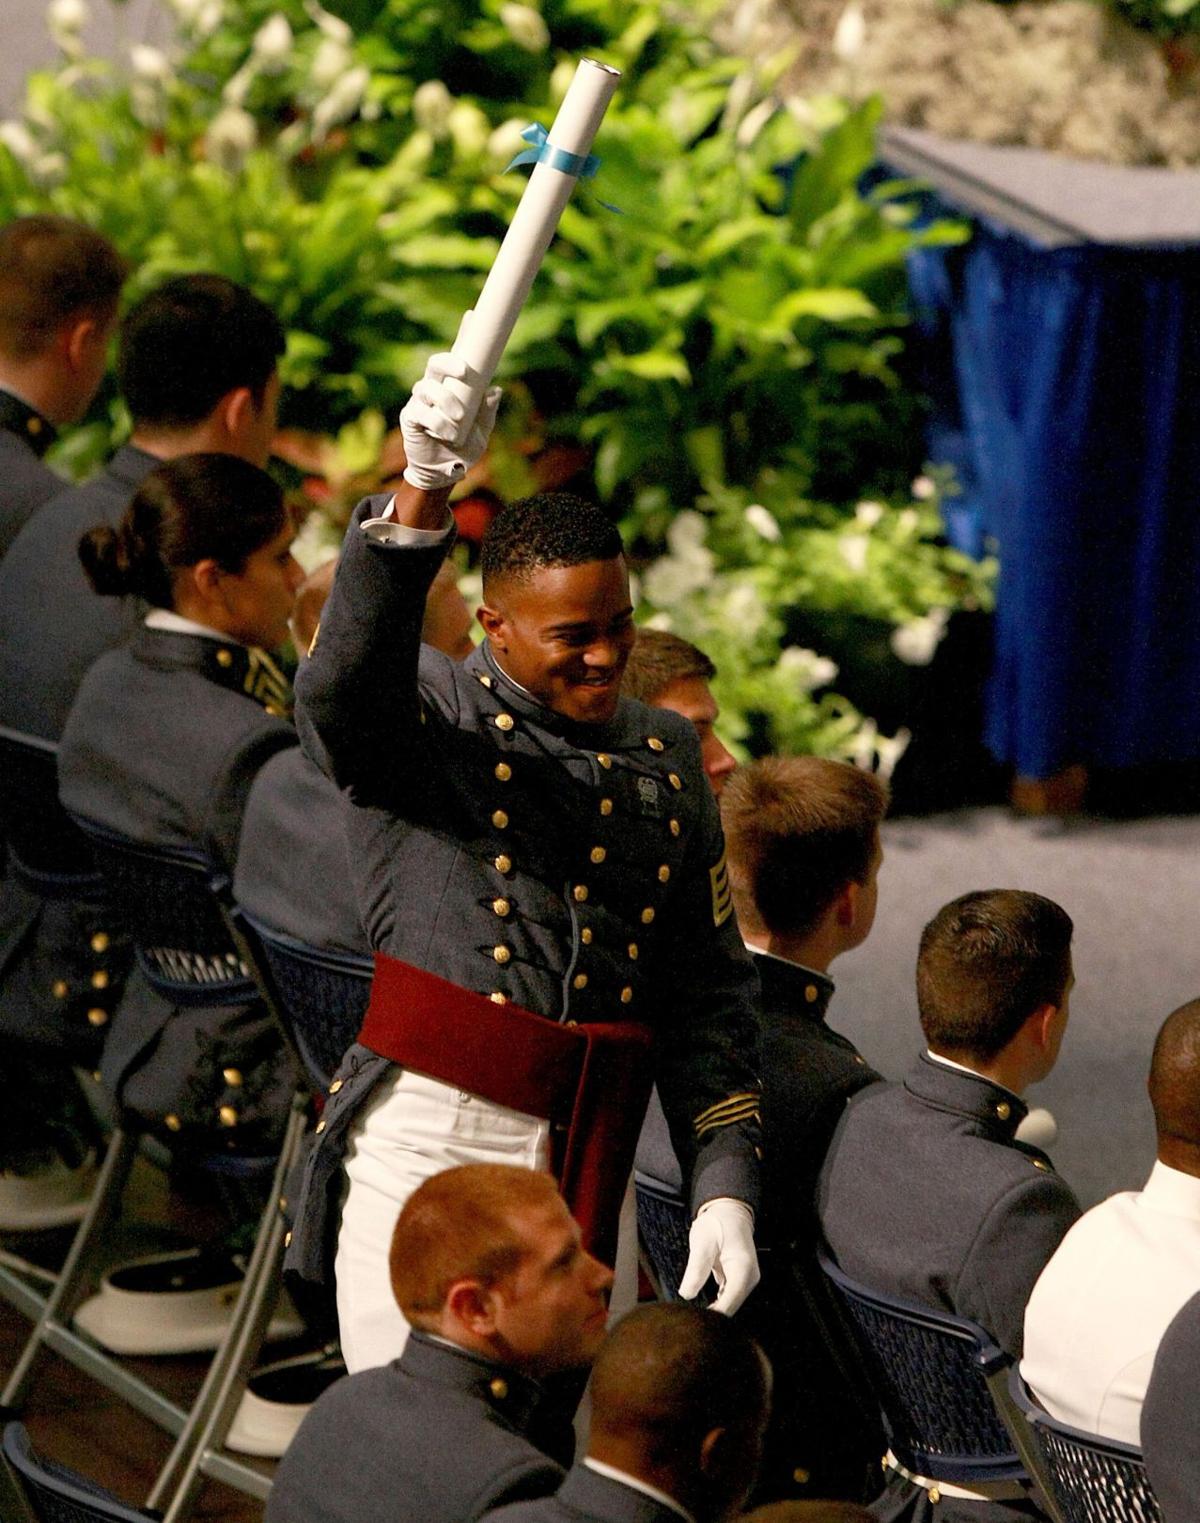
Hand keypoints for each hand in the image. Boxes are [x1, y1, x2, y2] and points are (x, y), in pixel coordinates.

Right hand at [400, 347, 500, 491]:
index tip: (467, 369)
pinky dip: (436, 422)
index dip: (452, 360)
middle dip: (447, 366)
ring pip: (426, 388)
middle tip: (464, 375)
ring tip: (459, 421)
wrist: (445, 473)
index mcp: (447, 388)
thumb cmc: (463, 449)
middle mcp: (430, 391)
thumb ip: (487, 413)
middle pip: (433, 366)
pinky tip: (446, 434)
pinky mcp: (409, 419)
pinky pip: (420, 412)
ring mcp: (418, 404)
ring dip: (446, 400)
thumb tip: (495, 390)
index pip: (446, 365)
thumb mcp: (481, 432)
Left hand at [677, 1197, 758, 1314]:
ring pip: (730, 1306)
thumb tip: (686, 1294)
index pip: (729, 1303)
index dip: (713, 1316)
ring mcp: (745, 1281)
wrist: (729, 1212)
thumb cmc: (717, 1224)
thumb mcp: (703, 1241)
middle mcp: (749, 1279)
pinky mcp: (739, 1281)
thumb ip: (696, 1267)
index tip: (696, 1323)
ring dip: (714, 1313)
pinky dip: (717, 1305)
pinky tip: (702, 1311)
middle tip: (691, 1322)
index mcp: (743, 1269)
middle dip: (713, 1317)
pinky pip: (728, 1299)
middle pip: (731, 1308)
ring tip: (694, 1319)